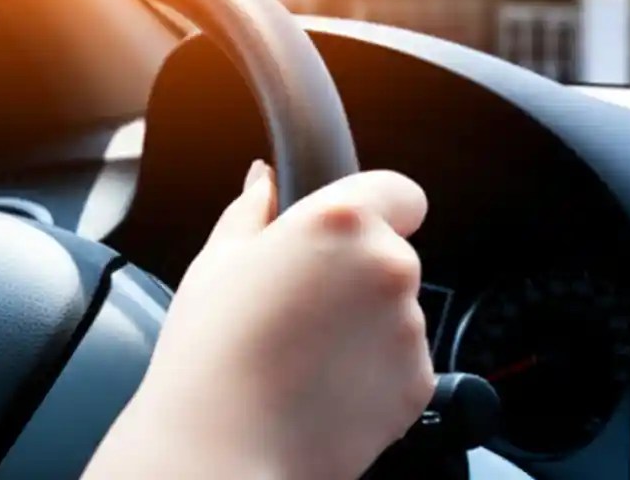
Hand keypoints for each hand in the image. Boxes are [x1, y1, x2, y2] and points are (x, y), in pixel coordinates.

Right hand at [88, 162, 431, 478]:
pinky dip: (371, 371)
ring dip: (363, 323)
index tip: (347, 231)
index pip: (400, 191)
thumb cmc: (212, 354)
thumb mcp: (216, 263)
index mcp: (341, 222)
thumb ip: (252, 210)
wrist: (227, 447)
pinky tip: (320, 385)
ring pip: (395, 310)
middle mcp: (389, 266)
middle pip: (391, 254)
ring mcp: (409, 327)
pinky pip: (401, 361)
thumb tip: (264, 181)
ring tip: (302, 353)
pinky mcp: (417, 381)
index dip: (376, 207)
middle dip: (356, 273)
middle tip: (298, 304)